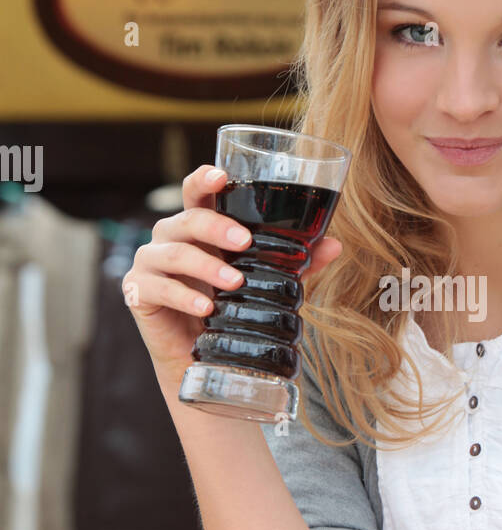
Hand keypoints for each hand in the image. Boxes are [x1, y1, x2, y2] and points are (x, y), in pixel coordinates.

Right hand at [121, 163, 342, 386]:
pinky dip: (184, 296)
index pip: (196, 192)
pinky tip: (205, 307)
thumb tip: (334, 244)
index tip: (222, 175)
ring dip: (206, 266)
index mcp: (198, 227)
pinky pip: (157, 287)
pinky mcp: (138, 291)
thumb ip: (295, 262)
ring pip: (173, 251)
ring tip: (234, 282)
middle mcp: (170, 237)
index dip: (204, 178)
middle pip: (186, 218)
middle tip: (244, 242)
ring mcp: (149, 262)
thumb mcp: (266, 281)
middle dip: (216, 226)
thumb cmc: (229, 307)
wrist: (201, 354)